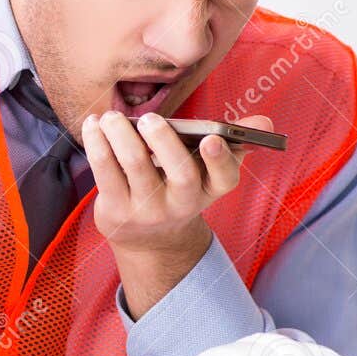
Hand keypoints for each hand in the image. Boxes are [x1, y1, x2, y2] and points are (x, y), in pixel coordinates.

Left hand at [81, 110, 270, 317]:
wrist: (148, 237)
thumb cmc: (179, 186)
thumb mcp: (207, 171)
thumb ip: (234, 142)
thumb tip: (263, 123)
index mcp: (209, 189)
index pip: (224, 178)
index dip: (220, 159)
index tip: (211, 138)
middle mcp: (182, 203)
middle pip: (180, 174)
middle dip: (164, 142)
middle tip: (151, 119)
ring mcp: (148, 210)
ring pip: (135, 167)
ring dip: (121, 136)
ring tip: (112, 117)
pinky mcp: (116, 211)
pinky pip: (104, 173)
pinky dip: (97, 145)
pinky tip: (93, 125)